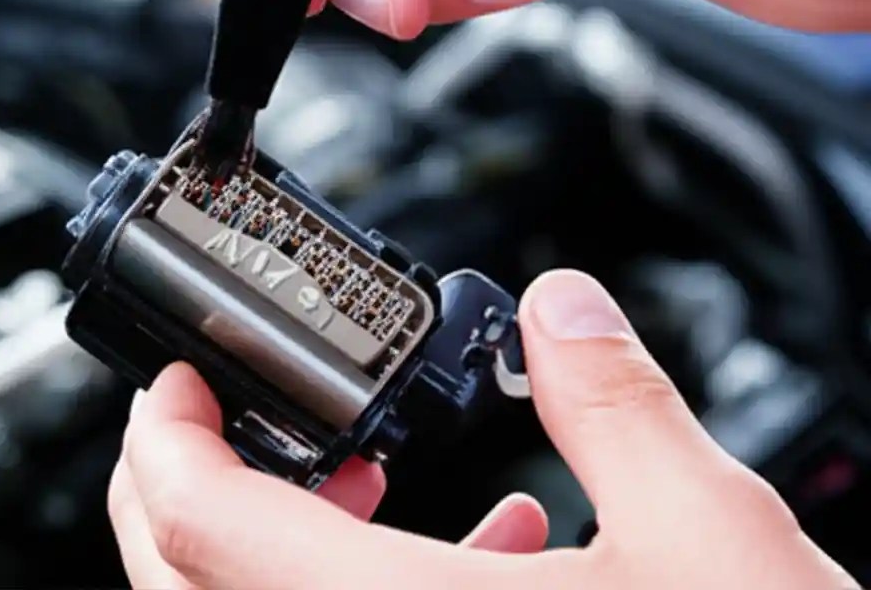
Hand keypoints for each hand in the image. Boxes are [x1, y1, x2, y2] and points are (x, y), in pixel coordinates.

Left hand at [107, 269, 856, 588]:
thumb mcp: (711, 541)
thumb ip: (614, 405)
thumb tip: (564, 312)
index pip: (201, 523)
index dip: (164, 435)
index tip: (180, 379)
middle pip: (187, 579)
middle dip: (191, 485)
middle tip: (238, 417)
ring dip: (280, 535)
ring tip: (362, 477)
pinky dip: (363, 582)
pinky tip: (479, 550)